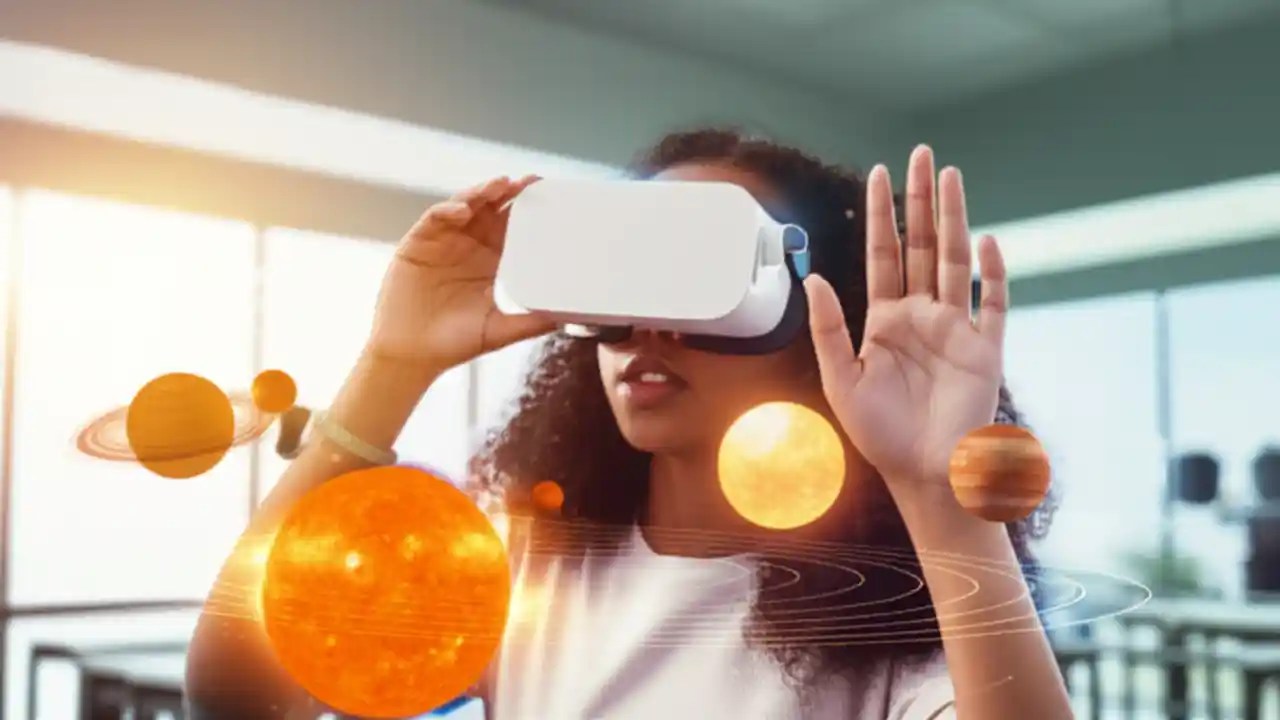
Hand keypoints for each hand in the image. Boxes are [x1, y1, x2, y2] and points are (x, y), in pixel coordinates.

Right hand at [366, 175, 555, 374]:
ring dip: (480, 193)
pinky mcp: (416, 245)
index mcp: (489, 261)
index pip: (511, 227)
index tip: (548, 194)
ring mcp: (442, 242)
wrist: (412, 356)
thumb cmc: (453, 344)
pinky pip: (433, 219)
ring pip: (464, 207)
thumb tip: (565, 319)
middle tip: (530, 181)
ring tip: (500, 185)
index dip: (527, 209)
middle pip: (490, 210)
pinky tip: (464, 211)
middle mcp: (467, 246)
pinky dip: (448, 210)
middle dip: (509, 193)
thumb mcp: (499, 331)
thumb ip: (530, 323)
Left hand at [804, 146, 1007, 494]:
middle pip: (921, 246)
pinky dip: (992, 273)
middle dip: (920, 201)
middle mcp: (921, 316)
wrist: (923, 473)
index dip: (881, 214)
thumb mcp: (841, 379)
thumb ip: (828, 329)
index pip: (883, 255)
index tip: (878, 172)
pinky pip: (993, 304)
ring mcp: (956, 329)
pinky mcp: (985, 350)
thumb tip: (813, 279)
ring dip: (953, 220)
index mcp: (885, 321)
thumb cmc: (879, 434)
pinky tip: (985, 241)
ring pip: (955, 261)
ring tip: (951, 176)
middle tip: (921, 155)